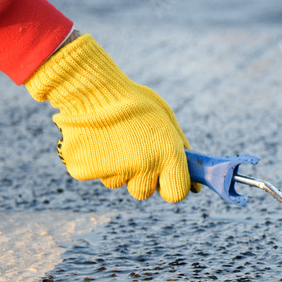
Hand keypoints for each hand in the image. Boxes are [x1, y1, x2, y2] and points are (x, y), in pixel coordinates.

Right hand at [24, 34, 198, 201]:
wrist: (91, 89)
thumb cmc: (133, 102)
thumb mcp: (166, 120)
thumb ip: (181, 151)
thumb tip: (195, 186)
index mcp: (168, 155)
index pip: (176, 193)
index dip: (170, 186)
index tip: (165, 177)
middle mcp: (143, 167)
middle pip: (143, 192)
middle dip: (140, 177)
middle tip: (133, 151)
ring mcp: (113, 171)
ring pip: (117, 182)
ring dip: (115, 167)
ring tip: (111, 138)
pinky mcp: (85, 171)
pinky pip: (94, 173)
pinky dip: (93, 161)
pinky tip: (94, 139)